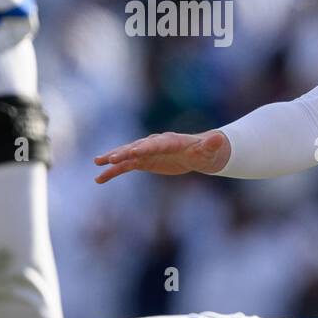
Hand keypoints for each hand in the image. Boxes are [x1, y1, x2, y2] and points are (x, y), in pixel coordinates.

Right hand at [93, 130, 229, 182]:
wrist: (198, 153)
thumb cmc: (206, 152)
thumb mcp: (210, 150)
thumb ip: (211, 145)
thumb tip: (220, 138)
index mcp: (170, 141)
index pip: (156, 144)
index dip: (145, 148)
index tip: (133, 152)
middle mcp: (155, 144)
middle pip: (137, 147)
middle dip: (124, 152)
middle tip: (109, 158)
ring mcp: (147, 152)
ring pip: (127, 155)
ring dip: (113, 159)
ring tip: (97, 163)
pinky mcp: (143, 161)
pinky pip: (125, 166)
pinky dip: (113, 171)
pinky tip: (99, 179)